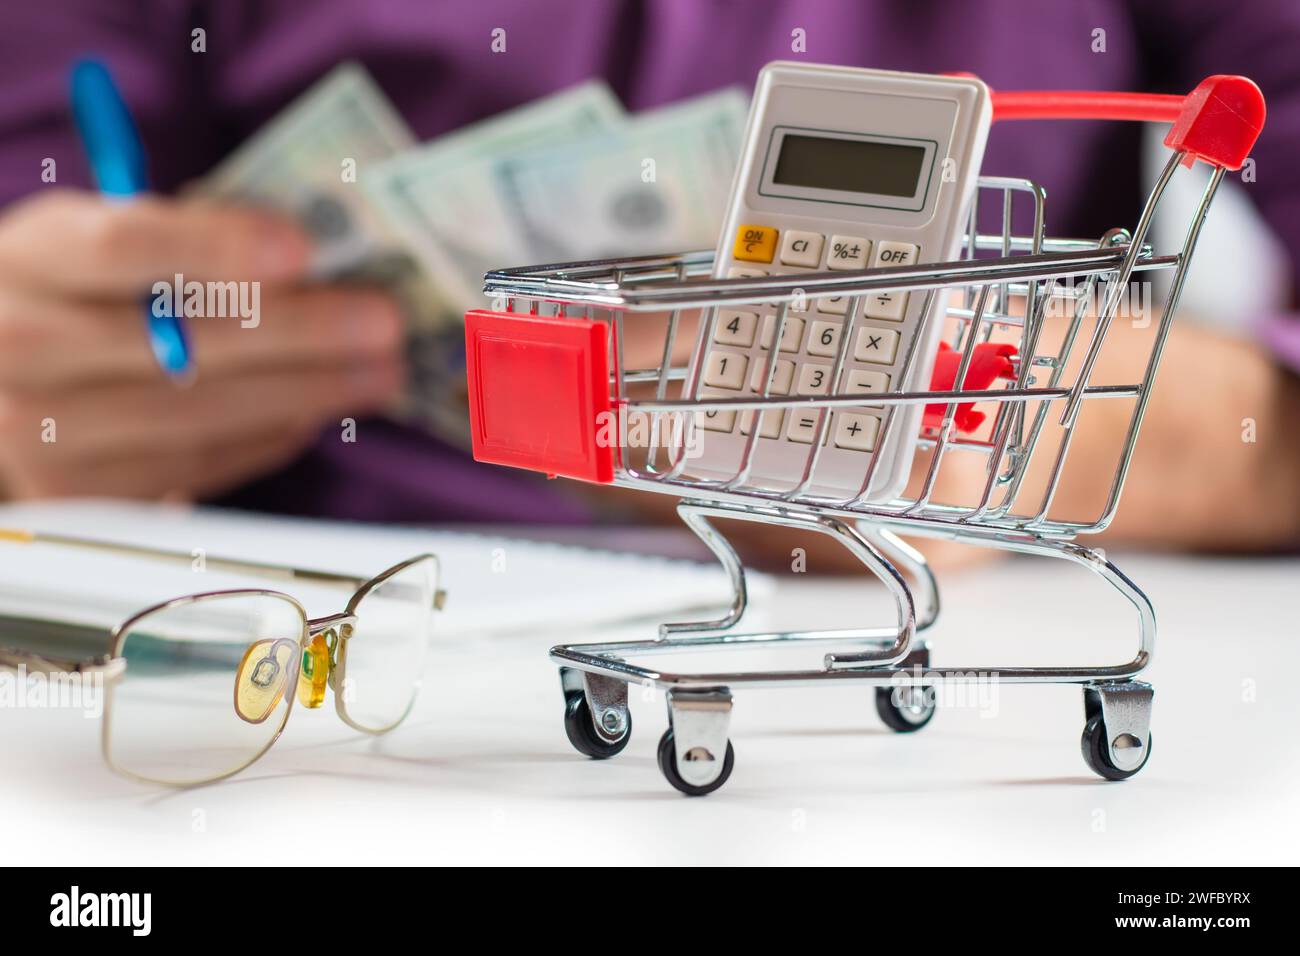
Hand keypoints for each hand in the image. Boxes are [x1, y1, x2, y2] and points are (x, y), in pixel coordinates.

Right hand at [0, 189, 403, 498]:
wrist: (1, 375)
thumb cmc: (81, 290)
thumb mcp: (109, 235)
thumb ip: (195, 235)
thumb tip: (316, 253)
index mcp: (32, 260)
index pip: (122, 247)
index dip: (214, 247)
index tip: (299, 248)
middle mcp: (23, 347)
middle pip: (178, 344)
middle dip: (299, 333)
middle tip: (381, 322)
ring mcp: (45, 431)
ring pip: (198, 416)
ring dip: (307, 393)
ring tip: (379, 372)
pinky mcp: (81, 491)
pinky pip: (197, 463)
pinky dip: (271, 435)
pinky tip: (319, 408)